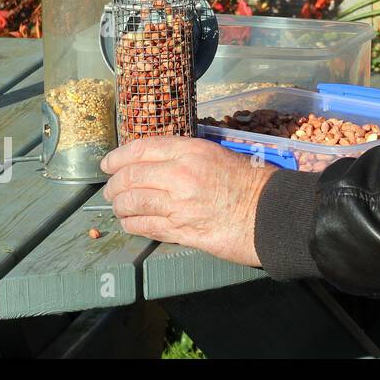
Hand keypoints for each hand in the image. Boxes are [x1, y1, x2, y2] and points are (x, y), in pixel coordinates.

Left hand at [100, 136, 273, 266]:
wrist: (271, 213)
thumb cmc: (253, 182)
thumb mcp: (220, 155)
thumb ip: (188, 157)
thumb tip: (160, 163)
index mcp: (192, 151)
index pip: (142, 149)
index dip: (118, 157)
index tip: (108, 163)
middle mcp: (180, 175)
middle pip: (130, 177)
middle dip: (114, 185)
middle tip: (111, 190)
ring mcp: (177, 204)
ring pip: (131, 203)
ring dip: (119, 206)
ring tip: (119, 207)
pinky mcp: (180, 230)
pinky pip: (144, 226)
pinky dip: (131, 224)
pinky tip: (130, 222)